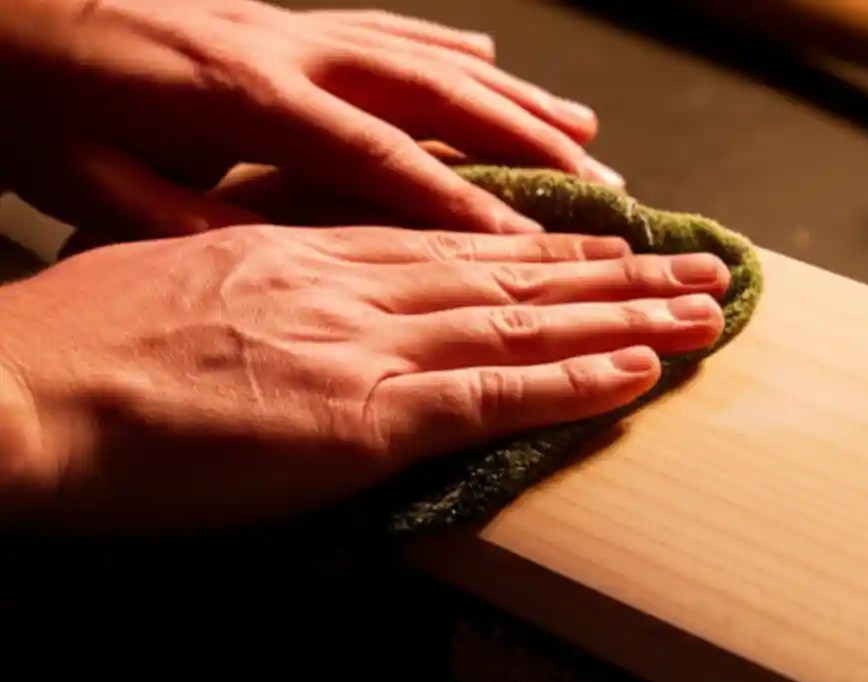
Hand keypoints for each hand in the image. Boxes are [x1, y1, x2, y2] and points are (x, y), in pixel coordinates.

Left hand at [0, 0, 620, 240]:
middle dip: (526, 142)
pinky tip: (495, 62)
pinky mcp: (278, 15)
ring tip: (585, 130)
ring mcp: (287, 25)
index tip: (537, 249)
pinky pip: (386, 29)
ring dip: (512, 94)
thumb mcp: (91, 184)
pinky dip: (449, 50)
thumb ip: (194, 223)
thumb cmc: (31, 106)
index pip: (379, 161)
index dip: (463, 205)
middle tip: (603, 185)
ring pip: (426, 57)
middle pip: (433, 94)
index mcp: (240, 98)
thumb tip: (282, 262)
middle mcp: (283, 50)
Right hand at [0, 225, 727, 533]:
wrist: (27, 390)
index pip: (456, 248)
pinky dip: (574, 383)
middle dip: (618, 274)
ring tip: (705, 309)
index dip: (543, 250)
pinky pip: (493, 396)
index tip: (604, 246)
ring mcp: (367, 348)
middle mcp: (357, 287)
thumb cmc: (78, 347)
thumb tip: (295, 299)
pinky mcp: (364, 419)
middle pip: (516, 276)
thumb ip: (260, 286)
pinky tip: (640, 372)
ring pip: (527, 325)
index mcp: (312, 253)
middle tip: (697, 267)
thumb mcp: (178, 281)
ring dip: (628, 318)